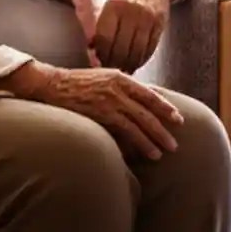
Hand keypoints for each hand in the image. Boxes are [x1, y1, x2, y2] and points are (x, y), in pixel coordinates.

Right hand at [0, 61, 183, 159]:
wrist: (52, 84)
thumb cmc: (80, 82)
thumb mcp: (106, 76)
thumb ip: (125, 85)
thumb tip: (149, 93)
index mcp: (122, 78)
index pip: (150, 95)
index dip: (166, 108)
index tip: (178, 119)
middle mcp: (117, 90)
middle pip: (147, 114)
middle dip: (162, 131)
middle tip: (174, 145)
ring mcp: (107, 104)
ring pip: (135, 126)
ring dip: (149, 142)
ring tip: (158, 154)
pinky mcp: (97, 117)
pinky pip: (118, 133)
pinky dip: (129, 145)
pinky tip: (136, 155)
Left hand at [93, 0, 178, 71]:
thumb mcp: (110, 4)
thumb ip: (102, 26)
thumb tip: (92, 50)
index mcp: (114, 6)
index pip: (105, 39)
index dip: (101, 54)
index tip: (98, 61)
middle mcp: (132, 13)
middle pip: (121, 48)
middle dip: (114, 63)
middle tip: (110, 69)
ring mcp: (148, 20)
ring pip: (136, 52)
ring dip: (128, 65)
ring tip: (122, 69)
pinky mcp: (160, 25)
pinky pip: (149, 50)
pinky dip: (141, 60)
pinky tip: (134, 63)